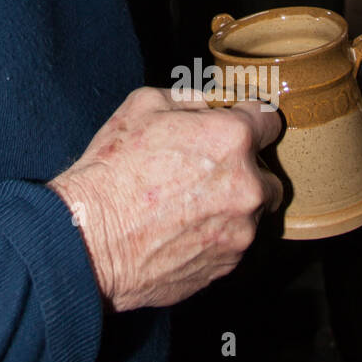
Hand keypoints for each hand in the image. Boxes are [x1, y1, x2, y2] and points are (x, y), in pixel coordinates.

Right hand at [48, 86, 283, 310]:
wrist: (92, 236)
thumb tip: (210, 103)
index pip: (270, 121)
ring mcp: (242, 230)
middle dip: (243, 170)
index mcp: (231, 139)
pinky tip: (181, 229)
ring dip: (231, 205)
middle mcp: (248, 185)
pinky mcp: (229, 264)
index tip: (237, 126)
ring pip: (253, 212)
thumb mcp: (142, 105)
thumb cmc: (113, 169)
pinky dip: (216, 234)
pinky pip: (234, 242)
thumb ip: (189, 98)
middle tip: (203, 171)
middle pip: (268, 173)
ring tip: (187, 205)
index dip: (250, 120)